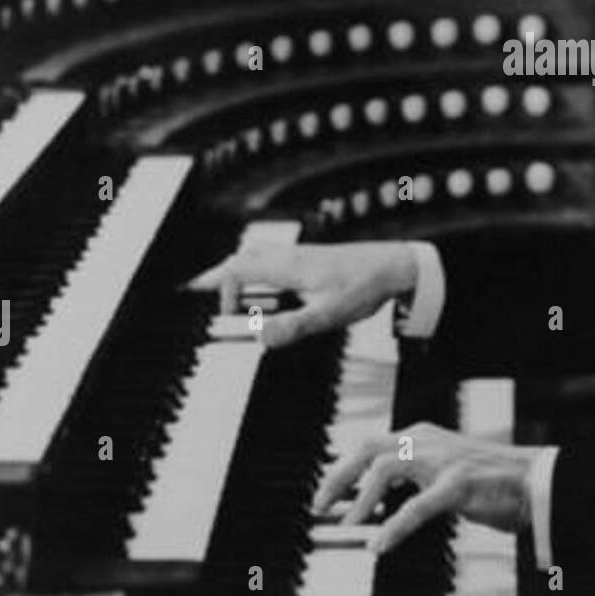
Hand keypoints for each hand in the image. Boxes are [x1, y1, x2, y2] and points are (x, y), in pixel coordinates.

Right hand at [186, 241, 417, 348]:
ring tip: (226, 295)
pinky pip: (272, 260)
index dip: (215, 287)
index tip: (212, 312)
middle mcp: (288, 256)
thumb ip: (294, 327)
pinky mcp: (310, 259)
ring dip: (238, 273)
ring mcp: (300, 255)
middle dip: (219, 278)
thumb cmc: (364, 287)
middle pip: (241, 259)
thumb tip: (259, 340)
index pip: (236, 270)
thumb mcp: (329, 314)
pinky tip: (263, 289)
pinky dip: (257, 271)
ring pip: (256, 256)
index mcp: (286, 267)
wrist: (394, 265)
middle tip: (199, 295)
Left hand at [313, 422, 544, 552]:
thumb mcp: (443, 467)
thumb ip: (413, 472)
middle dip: (339, 475)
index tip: (326, 496)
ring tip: (348, 525)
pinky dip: (393, 526)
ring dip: (361, 498)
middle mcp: (429, 440)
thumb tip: (374, 494)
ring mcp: (444, 460)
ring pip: (387, 467)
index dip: (343, 469)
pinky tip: (379, 545)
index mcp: (422, 435)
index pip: (370, 444)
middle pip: (369, 447)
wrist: (535, 481)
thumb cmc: (489, 481)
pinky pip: (417, 505)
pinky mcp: (459, 484)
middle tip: (320, 506)